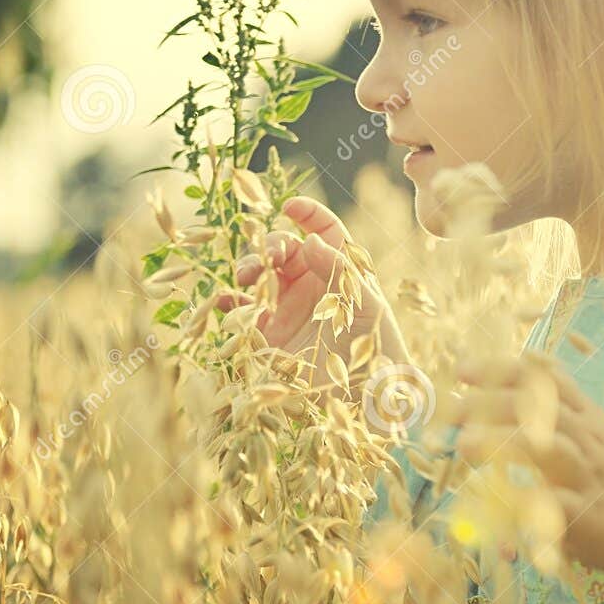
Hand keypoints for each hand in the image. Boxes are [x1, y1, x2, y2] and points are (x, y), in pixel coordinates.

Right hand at [214, 196, 409, 400]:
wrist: (363, 397)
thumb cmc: (377, 348)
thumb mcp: (366, 305)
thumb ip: (340, 271)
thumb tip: (309, 240)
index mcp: (340, 270)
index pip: (324, 231)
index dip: (309, 214)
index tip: (290, 206)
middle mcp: (311, 283)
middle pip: (284, 248)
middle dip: (270, 246)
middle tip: (265, 259)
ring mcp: (287, 307)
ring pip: (260, 273)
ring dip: (249, 267)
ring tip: (247, 277)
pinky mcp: (268, 334)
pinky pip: (243, 310)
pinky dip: (230, 302)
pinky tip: (226, 300)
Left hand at [451, 353, 603, 583]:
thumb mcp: (592, 430)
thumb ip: (553, 409)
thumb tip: (501, 390)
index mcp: (584, 414)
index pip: (541, 379)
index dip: (500, 369)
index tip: (461, 368)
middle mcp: (586, 437)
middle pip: (538, 408)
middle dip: (489, 404)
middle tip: (449, 408)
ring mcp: (588, 475)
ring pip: (547, 449)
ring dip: (504, 443)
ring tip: (465, 444)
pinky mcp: (589, 516)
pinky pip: (556, 508)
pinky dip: (527, 504)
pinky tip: (496, 505)